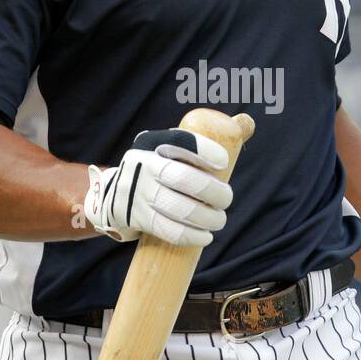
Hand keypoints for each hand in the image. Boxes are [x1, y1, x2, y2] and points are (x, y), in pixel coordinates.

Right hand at [83, 127, 232, 247]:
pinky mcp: (135, 217)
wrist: (112, 196)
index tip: (224, 162)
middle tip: (226, 199)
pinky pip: (167, 229)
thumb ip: (206, 138)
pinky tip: (206, 237)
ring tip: (219, 220)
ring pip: (177, 207)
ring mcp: (136, 192)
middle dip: (212, 191)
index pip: (179, 141)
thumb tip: (248, 122)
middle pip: (182, 178)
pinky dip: (190, 235)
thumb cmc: (156, 170)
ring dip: (206, 217)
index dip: (203, 150)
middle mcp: (142, 164)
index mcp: (154, 143)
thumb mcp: (169, 150)